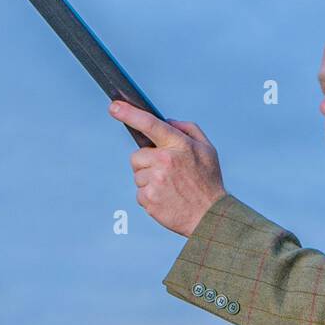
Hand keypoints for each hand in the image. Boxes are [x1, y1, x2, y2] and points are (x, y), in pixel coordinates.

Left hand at [109, 100, 226, 236]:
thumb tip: (167, 121)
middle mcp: (165, 161)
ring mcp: (155, 181)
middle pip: (137, 156)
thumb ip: (187, 129)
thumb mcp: (207, 149)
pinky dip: (150, 197)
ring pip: (137, 175)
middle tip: (167, 174)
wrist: (210, 217)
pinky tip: (166, 200)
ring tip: (170, 188)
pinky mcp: (149, 199)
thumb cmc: (208, 182)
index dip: (129, 114)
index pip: (150, 124)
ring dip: (149, 181)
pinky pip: (139, 193)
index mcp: (179, 145)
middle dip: (147, 163)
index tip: (114, 107)